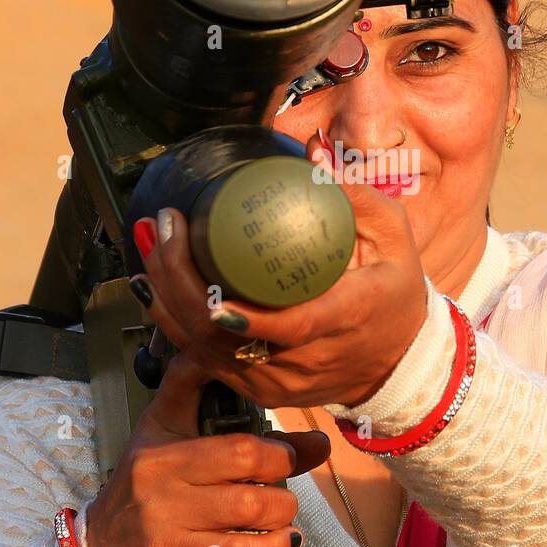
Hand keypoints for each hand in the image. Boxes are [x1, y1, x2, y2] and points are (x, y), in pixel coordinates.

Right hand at [85, 350, 330, 546]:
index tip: (296, 446)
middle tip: (288, 477)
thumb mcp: (172, 443)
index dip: (270, 429)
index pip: (222, 414)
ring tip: (283, 513)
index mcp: (162, 435)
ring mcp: (164, 515)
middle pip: (244, 456)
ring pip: (248, 505)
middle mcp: (160, 471)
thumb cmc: (144, 491)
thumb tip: (317, 441)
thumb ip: (232, 429)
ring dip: (282, 511)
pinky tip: (281, 544)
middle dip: (283, 466)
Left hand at [130, 133, 428, 408]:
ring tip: (149, 247)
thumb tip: (313, 155)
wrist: (396, 360)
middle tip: (164, 228)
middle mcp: (306, 361)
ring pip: (208, 353)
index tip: (214, 290)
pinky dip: (174, 323)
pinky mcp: (261, 391)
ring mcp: (279, 382)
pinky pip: (206, 362)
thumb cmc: (394, 290)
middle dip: (182, 283)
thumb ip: (356, 195)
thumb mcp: (394, 235)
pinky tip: (154, 286)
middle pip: (229, 339)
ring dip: (168, 300)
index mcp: (346, 319)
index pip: (292, 328)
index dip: (249, 316)